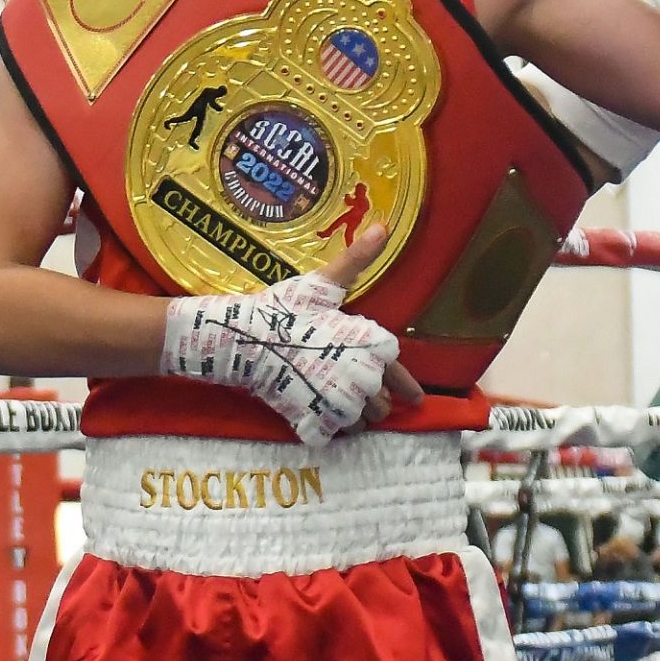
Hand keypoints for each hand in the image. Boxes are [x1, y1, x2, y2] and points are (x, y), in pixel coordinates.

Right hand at [161, 226, 421, 445]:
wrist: (246, 339)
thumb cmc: (287, 309)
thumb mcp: (324, 282)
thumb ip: (357, 259)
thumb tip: (383, 226)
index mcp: (372, 350)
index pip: (401, 376)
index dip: (406, 386)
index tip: (413, 398)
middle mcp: (364, 381)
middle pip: (382, 405)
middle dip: (375, 400)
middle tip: (360, 392)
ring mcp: (339, 405)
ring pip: (360, 422)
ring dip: (355, 416)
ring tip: (342, 403)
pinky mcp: (315, 421)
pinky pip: (333, 434)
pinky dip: (331, 428)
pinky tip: (321, 414)